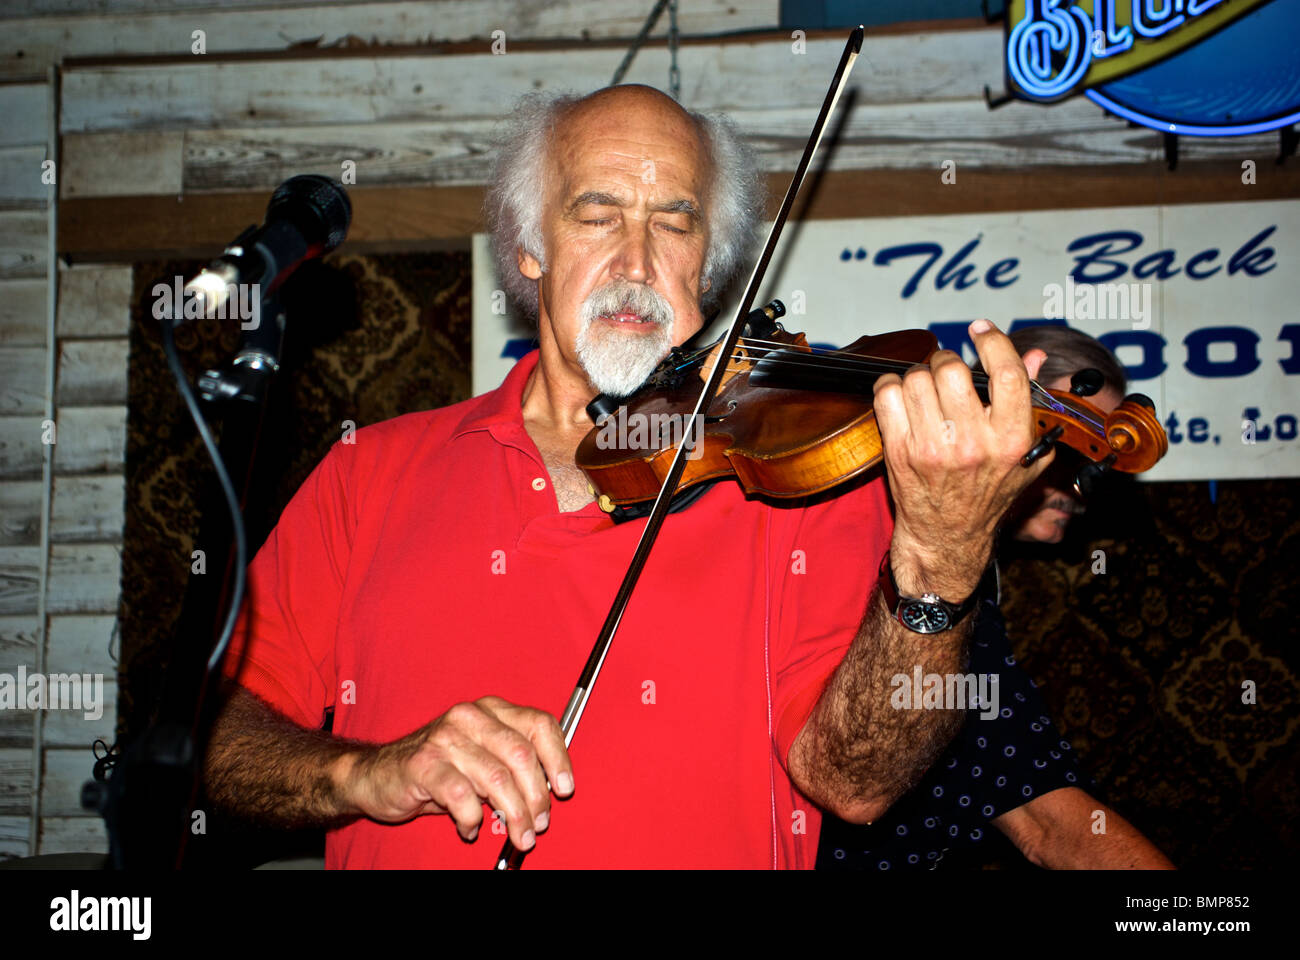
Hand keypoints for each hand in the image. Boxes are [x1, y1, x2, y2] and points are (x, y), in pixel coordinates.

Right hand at [345, 695, 572, 851]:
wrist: (377, 775)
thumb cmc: (438, 768)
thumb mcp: (482, 757)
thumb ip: (512, 764)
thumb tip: (552, 790)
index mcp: (491, 710)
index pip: (539, 724)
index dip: (558, 758)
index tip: (565, 788)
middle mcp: (470, 717)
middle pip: (521, 756)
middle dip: (537, 798)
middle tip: (539, 825)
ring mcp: (446, 738)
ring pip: (496, 780)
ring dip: (514, 815)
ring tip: (517, 836)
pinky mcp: (424, 764)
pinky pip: (462, 797)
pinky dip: (472, 820)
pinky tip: (470, 828)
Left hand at [872, 319, 1048, 596]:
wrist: (947, 536)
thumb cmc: (989, 492)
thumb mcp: (1026, 453)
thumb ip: (1033, 403)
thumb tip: (1035, 356)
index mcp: (1012, 440)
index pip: (1006, 373)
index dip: (994, 342)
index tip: (982, 331)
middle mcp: (972, 443)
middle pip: (951, 369)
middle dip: (946, 362)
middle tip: (946, 373)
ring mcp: (932, 448)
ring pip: (915, 378)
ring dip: (918, 376)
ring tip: (926, 391)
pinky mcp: (899, 452)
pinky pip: (887, 395)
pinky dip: (890, 387)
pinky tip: (901, 396)